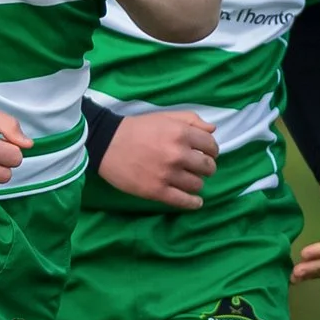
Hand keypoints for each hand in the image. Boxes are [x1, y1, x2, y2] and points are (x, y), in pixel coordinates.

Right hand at [97, 110, 216, 209]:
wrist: (107, 144)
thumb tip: (213, 130)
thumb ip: (191, 120)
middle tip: (199, 167)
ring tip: (188, 180)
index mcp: (181, 133)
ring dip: (196, 182)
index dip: (212, 150)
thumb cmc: (137, 129)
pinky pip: (184, 201)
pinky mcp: (157, 191)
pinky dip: (193, 203)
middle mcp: (178, 154)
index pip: (211, 146)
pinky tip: (196, 202)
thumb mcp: (165, 117)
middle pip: (208, 167)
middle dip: (206, 167)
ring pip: (197, 184)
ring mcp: (168, 174)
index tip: (207, 154)